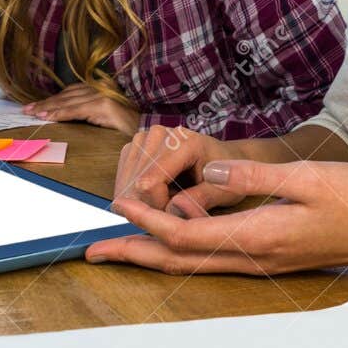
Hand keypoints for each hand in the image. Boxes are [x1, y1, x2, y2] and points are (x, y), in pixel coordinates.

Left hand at [22, 85, 139, 133]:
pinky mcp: (105, 106)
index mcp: (99, 89)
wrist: (149, 130)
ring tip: (34, 113)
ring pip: (69, 102)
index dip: (51, 99)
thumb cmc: (128, 127)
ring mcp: (102, 96)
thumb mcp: (103, 118)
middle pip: (66, 95)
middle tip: (27, 110)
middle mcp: (100, 89)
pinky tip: (49, 117)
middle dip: (45, 103)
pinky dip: (61, 113)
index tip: (34, 106)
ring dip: (49, 108)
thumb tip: (64, 117)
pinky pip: (78, 110)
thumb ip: (87, 113)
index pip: (70, 93)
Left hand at [86, 158, 347, 275]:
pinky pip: (211, 257)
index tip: (116, 205)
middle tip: (92, 249)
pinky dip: (180, 249)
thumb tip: (208, 174)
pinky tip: (167, 241)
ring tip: (118, 247)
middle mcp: (253, 256)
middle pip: (179, 259)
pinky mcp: (266, 255)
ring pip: (193, 262)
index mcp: (258, 236)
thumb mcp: (305, 178)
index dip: (146, 221)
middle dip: (133, 253)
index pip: (186, 234)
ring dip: (152, 254)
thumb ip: (253, 177)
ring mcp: (259, 260)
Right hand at [111, 124, 241, 213]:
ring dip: (141, 200)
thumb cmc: (225, 177)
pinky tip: (155, 194)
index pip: (149, 182)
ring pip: (125, 183)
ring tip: (167, 198)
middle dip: (149, 206)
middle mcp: (160, 134)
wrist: (221, 159)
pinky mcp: (134, 145)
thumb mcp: (225, 192)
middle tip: (173, 208)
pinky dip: (135, 194)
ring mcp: (143, 137)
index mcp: (185, 142)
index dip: (158, 207)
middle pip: (134, 183)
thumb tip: (172, 210)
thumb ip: (202, 200)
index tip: (177, 213)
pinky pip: (122, 178)